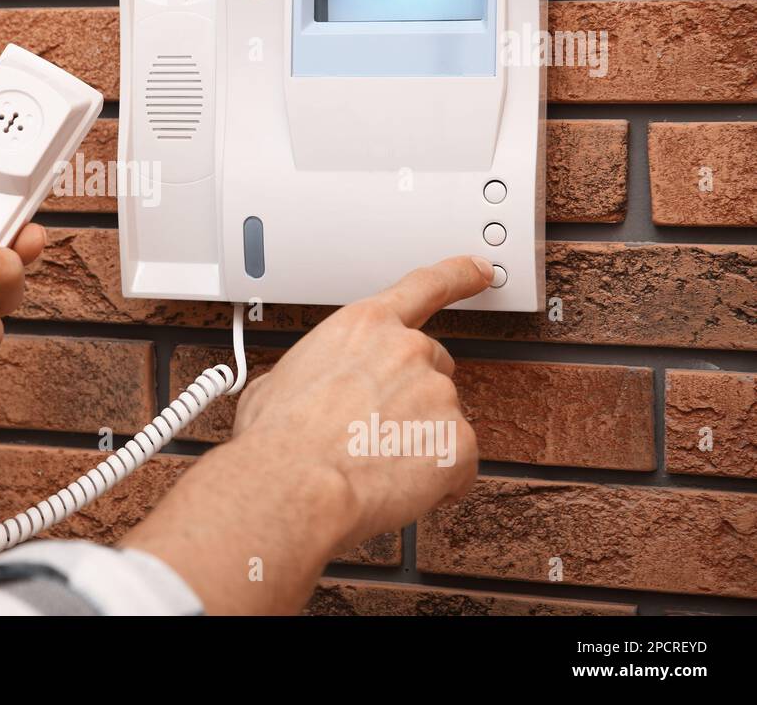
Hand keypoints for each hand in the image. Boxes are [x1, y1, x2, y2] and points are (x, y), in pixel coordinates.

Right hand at [230, 255, 491, 550]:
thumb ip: (314, 370)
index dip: (459, 275)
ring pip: (441, 418)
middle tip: (373, 428)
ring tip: (372, 463)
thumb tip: (306, 389)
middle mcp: (407, 350)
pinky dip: (436, 479)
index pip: (425, 286)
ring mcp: (438, 394)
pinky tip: (396, 486)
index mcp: (363, 325)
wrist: (294, 484)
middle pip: (433, 365)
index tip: (479, 271)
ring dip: (418, 440)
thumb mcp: (278, 379)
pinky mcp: (458, 442)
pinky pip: (457, 463)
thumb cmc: (279, 437)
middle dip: (412, 394)